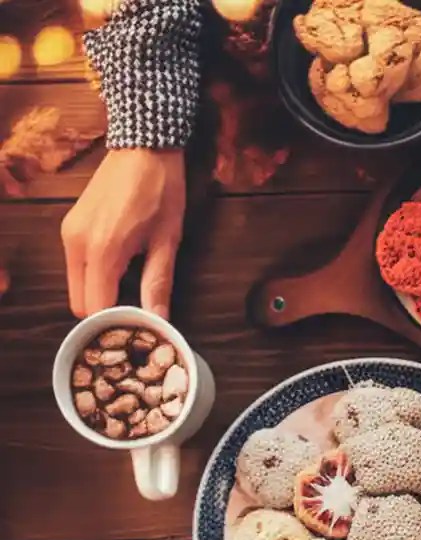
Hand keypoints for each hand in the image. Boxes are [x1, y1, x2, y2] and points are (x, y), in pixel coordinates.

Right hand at [61, 148, 185, 318]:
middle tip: (134, 313)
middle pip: (78, 300)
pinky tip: (118, 268)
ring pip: (74, 284)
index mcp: (102, 250)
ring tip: (130, 290)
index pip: (95, 306)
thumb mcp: (168, 239)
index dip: (115, 322)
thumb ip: (159, 281)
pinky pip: (75, 265)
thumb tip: (160, 318)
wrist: (143, 147)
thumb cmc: (161, 190)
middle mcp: (76, 243)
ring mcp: (68, 233)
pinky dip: (92, 274)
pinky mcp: (69, 225)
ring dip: (97, 292)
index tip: (136, 328)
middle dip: (103, 312)